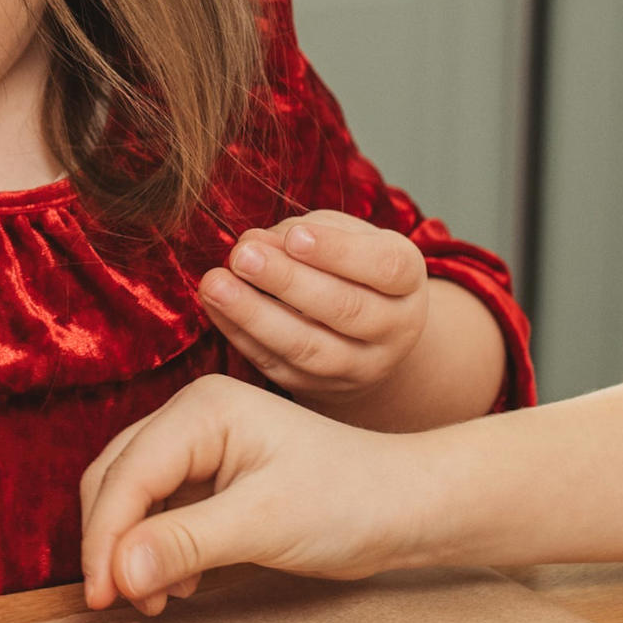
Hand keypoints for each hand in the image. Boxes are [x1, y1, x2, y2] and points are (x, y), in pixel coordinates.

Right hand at [78, 372, 449, 609]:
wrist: (404, 506)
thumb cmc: (347, 502)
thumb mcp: (264, 524)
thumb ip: (185, 543)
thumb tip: (120, 573)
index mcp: (203, 410)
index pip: (127, 474)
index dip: (105, 538)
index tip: (105, 597)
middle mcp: (193, 417)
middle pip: (117, 480)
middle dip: (112, 543)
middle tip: (120, 604)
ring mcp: (201, 446)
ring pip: (133, 498)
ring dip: (133, 550)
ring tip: (159, 599)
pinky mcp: (212, 476)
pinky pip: (161, 512)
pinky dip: (157, 551)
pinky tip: (180, 584)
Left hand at [198, 210, 431, 407]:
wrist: (364, 335)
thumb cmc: (348, 269)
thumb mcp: (343, 238)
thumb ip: (303, 233)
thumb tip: (254, 243)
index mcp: (408, 281)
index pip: (384, 268)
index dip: (339, 252)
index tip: (293, 235)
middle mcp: (394, 329)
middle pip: (345, 309)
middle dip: (288, 282)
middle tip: (242, 256)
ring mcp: (359, 367)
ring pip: (310, 348)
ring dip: (256, 315)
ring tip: (216, 284)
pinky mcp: (319, 389)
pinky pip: (278, 366)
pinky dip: (242, 335)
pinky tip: (215, 307)